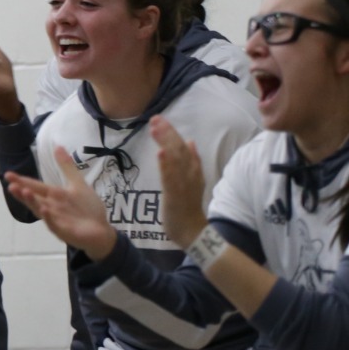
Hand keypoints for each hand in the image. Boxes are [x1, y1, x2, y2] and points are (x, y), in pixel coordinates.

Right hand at [4, 148, 115, 259]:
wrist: (101, 230)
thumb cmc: (87, 208)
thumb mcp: (77, 183)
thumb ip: (66, 167)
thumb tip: (57, 146)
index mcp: (53, 196)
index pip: (35, 186)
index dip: (22, 180)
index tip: (8, 174)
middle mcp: (51, 207)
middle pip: (34, 198)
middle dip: (22, 192)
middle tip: (10, 184)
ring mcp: (56, 220)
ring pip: (41, 210)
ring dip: (32, 202)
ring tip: (23, 192)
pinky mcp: (64, 231)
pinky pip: (55, 224)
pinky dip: (49, 217)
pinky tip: (45, 210)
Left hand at [150, 117, 209, 248]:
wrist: (193, 231)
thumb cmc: (188, 206)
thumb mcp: (192, 180)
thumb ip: (191, 161)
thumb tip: (190, 141)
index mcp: (193, 169)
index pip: (182, 146)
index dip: (171, 131)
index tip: (159, 119)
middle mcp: (190, 173)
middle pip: (179, 148)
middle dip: (167, 132)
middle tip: (155, 118)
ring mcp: (184, 183)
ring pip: (176, 159)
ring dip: (165, 142)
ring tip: (156, 128)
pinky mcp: (175, 195)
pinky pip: (170, 178)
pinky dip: (166, 165)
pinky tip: (160, 154)